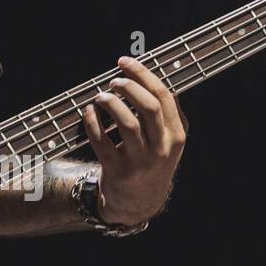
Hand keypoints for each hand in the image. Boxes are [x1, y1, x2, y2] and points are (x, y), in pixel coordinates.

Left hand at [81, 57, 187, 225]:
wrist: (138, 203)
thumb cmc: (150, 162)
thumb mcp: (166, 141)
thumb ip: (162, 113)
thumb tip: (143, 74)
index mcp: (176, 136)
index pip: (163, 96)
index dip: (143, 74)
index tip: (125, 62)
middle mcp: (161, 149)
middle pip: (148, 107)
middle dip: (129, 86)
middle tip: (114, 81)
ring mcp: (139, 162)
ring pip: (127, 123)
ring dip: (111, 103)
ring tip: (101, 96)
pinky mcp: (117, 171)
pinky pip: (101, 141)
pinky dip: (92, 122)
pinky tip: (89, 112)